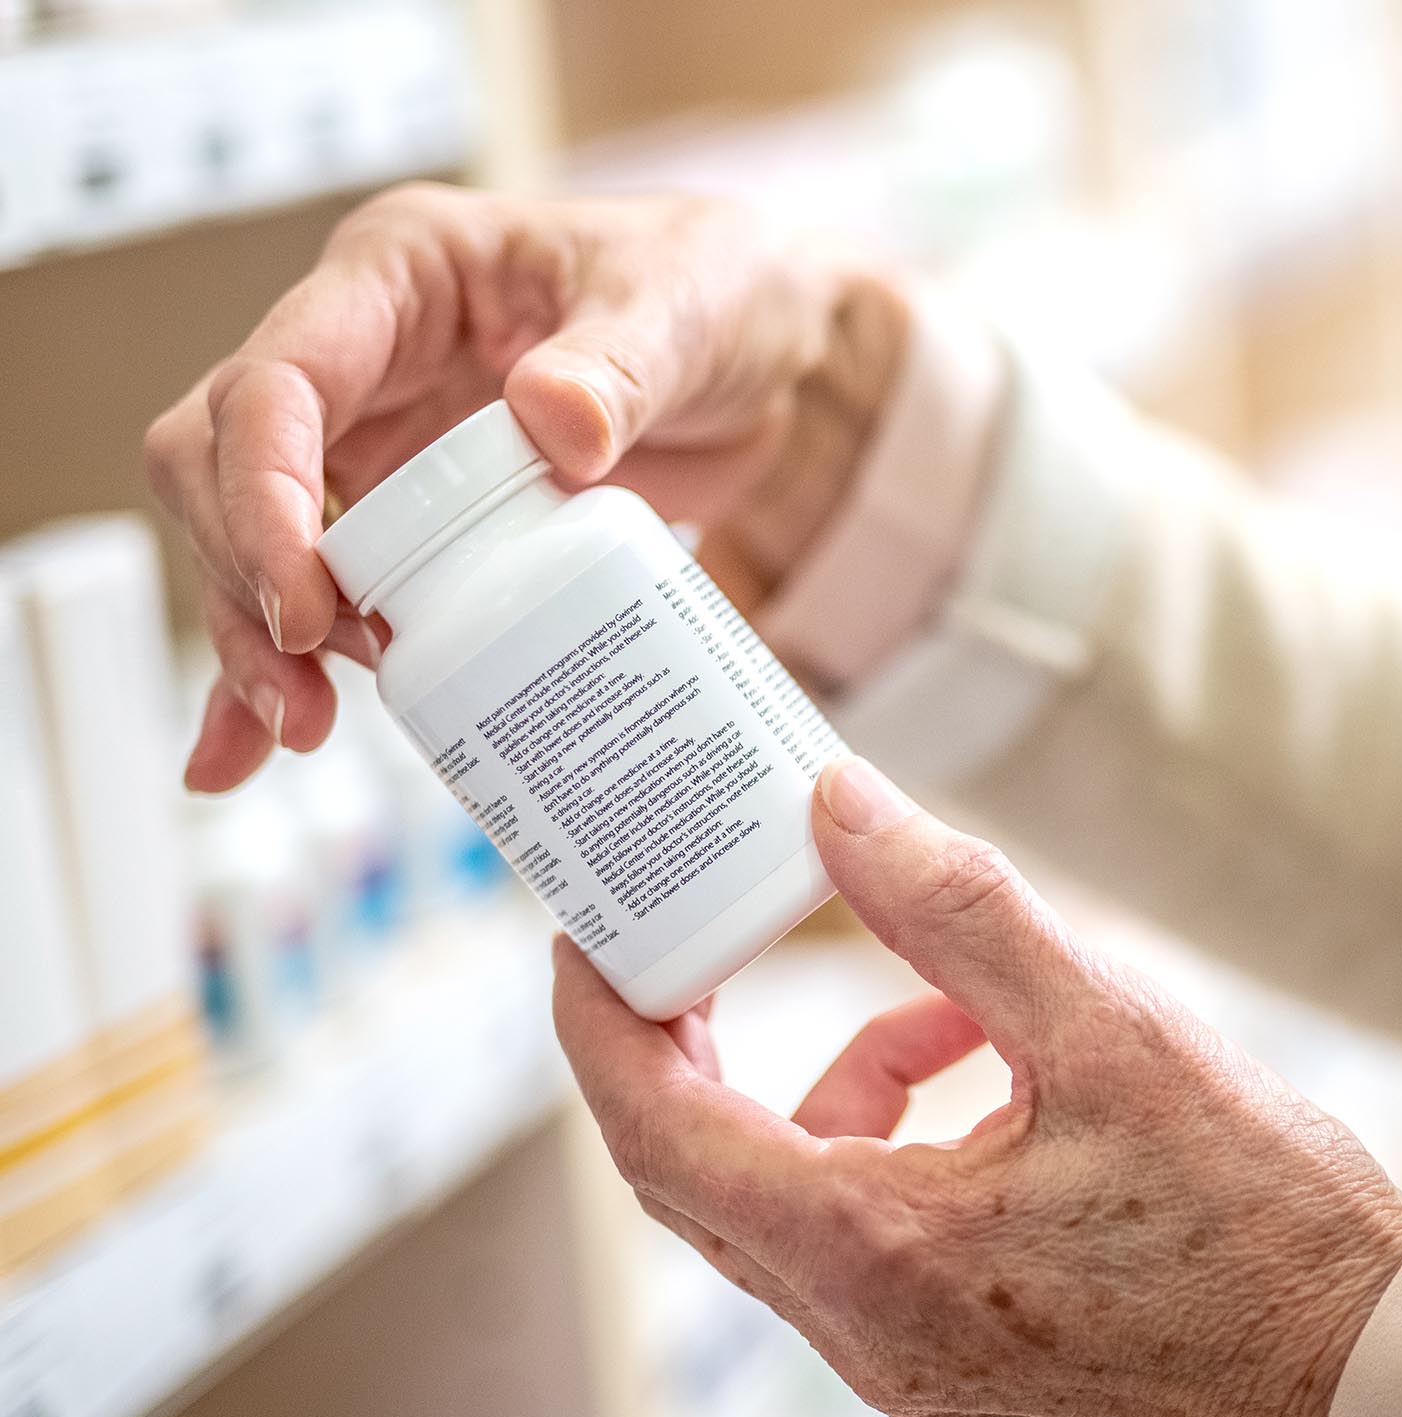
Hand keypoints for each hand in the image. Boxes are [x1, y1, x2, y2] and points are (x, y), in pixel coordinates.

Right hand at [145, 186, 908, 790]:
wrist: (767, 366)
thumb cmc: (715, 298)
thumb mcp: (686, 307)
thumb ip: (624, 360)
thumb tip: (553, 422)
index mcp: (402, 277)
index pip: (282, 377)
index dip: (263, 488)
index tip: (307, 597)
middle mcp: (366, 361)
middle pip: (225, 467)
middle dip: (247, 577)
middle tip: (310, 683)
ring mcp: (381, 448)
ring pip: (256, 542)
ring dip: (258, 638)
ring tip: (304, 728)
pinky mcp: (412, 527)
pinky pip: (325, 596)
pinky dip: (288, 669)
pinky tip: (254, 746)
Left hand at [552, 757, 1401, 1416]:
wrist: (1359, 1361)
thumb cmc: (1253, 1210)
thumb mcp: (1103, 1027)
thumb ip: (952, 909)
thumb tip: (833, 804)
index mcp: (875, 1251)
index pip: (659, 1134)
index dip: (600, 1027)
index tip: (581, 938)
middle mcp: (862, 1327)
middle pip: (697, 1167)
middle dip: (684, 1043)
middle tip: (694, 939)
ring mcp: (899, 1354)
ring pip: (785, 1190)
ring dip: (833, 1076)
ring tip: (944, 1003)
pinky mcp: (941, 1351)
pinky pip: (855, 1222)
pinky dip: (887, 1127)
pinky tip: (980, 1063)